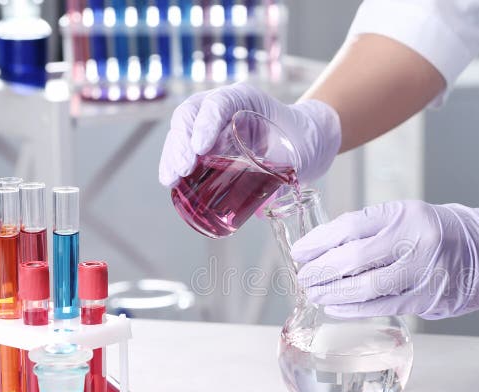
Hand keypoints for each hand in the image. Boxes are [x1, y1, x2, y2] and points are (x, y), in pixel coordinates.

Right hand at [159, 82, 340, 186]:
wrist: (307, 140)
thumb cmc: (304, 140)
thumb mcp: (299, 152)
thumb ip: (283, 172)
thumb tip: (260, 206)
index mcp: (247, 98)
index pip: (219, 102)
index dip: (205, 123)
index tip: (200, 149)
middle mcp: (224, 107)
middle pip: (191, 114)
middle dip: (181, 141)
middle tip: (182, 170)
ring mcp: (213, 124)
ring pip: (182, 130)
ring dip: (172, 155)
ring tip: (170, 180)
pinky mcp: (210, 143)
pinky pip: (187, 148)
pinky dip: (176, 163)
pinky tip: (172, 182)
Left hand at [290, 201, 478, 318]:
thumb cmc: (438, 231)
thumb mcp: (406, 216)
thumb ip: (370, 229)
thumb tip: (323, 249)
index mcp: (405, 214)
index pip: (351, 227)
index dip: (319, 242)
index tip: (300, 252)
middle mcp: (415, 240)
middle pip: (355, 258)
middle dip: (322, 270)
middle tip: (304, 277)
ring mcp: (423, 271)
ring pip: (367, 287)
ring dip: (334, 293)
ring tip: (314, 293)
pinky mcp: (428, 297)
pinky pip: (383, 306)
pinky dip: (355, 308)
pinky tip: (337, 306)